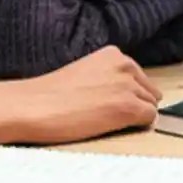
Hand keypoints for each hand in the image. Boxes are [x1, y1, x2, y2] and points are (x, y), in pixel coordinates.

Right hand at [12, 46, 162, 142]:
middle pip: (148, 92)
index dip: (127, 95)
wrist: (32, 106)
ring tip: (105, 121)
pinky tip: (112, 128)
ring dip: (134, 117)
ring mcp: (128, 85)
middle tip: (106, 116)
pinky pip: (149, 120)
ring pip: (150, 106)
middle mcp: (125, 65)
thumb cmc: (51, 95)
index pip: (139, 78)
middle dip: (134, 105)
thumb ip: (108, 78)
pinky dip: (137, 127)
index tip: (109, 104)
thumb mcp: (86, 73)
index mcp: (114, 54)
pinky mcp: (128, 107)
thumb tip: (126, 95)